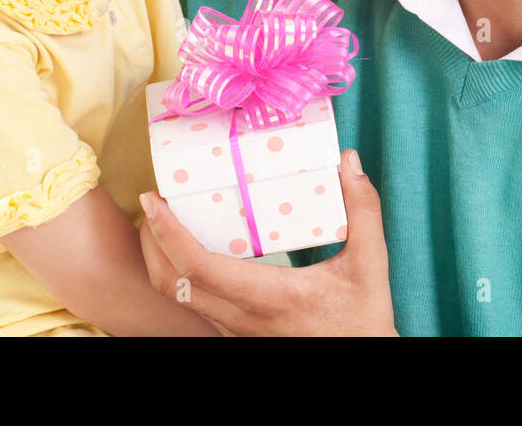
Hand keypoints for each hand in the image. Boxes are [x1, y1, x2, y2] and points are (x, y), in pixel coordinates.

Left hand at [138, 149, 398, 335]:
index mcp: (268, 297)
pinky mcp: (237, 334)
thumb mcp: (370, 264)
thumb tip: (350, 161)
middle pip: (171, 283)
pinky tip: (190, 249)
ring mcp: (235, 330)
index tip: (154, 201)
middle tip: (152, 201)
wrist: (361, 359)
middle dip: (151, 240)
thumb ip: (362, 210)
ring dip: (160, 258)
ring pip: (178, 298)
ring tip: (163, 220)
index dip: (167, 233)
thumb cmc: (364, 321)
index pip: (198, 268)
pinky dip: (179, 274)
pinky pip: (193, 304)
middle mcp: (241, 318)